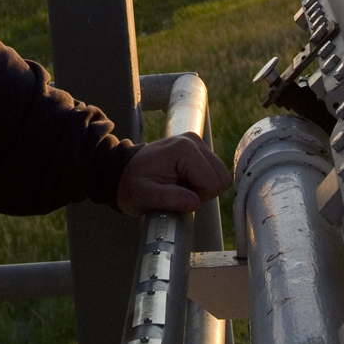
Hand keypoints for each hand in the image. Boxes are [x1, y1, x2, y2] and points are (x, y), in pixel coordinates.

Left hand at [114, 133, 231, 217]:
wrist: (122, 173)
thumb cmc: (132, 185)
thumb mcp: (145, 196)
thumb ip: (169, 198)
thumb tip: (194, 202)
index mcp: (184, 150)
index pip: (213, 182)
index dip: (199, 196)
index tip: (177, 195)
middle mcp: (193, 141)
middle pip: (221, 177)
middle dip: (203, 191)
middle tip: (178, 192)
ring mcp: (196, 143)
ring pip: (220, 175)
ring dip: (202, 187)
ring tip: (179, 186)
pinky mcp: (197, 148)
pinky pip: (213, 172)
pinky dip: (201, 182)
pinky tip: (182, 181)